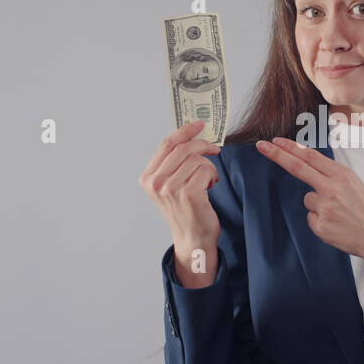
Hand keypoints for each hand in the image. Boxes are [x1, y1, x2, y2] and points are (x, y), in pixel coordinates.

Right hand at [139, 120, 221, 286]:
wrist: (192, 239)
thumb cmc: (186, 211)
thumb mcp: (171, 186)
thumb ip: (174, 164)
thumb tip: (191, 136)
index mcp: (148, 178)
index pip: (167, 144)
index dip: (185, 131)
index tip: (199, 124)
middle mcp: (156, 183)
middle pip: (183, 148)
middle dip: (203, 145)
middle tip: (215, 149)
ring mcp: (171, 189)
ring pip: (197, 159)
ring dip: (209, 166)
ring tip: (209, 179)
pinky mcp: (189, 195)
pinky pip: (205, 170)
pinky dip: (212, 175)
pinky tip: (211, 186)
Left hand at [255, 137, 363, 291]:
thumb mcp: (354, 184)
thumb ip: (331, 175)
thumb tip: (307, 166)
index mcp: (342, 175)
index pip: (311, 157)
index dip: (291, 148)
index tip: (275, 141)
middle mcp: (332, 189)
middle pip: (298, 168)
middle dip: (278, 155)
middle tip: (261, 146)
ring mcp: (325, 208)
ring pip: (308, 199)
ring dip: (318, 205)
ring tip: (339, 214)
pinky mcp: (321, 226)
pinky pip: (311, 218)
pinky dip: (321, 221)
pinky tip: (337, 225)